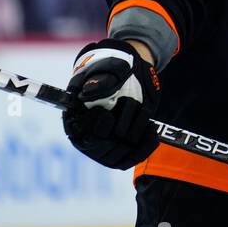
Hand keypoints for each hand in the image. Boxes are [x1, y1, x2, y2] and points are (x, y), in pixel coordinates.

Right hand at [62, 38, 161, 169]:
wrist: (130, 73)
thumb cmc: (112, 68)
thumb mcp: (107, 67)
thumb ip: (99, 79)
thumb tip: (89, 91)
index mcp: (75, 117)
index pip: (82, 136)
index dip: (95, 128)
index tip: (107, 114)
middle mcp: (87, 137)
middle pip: (103, 148)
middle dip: (121, 126)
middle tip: (129, 103)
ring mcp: (106, 145)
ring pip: (120, 153)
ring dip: (136, 130)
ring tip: (140, 108)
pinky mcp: (122, 148)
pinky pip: (132, 158)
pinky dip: (145, 147)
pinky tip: (152, 130)